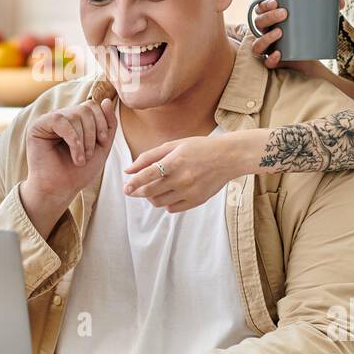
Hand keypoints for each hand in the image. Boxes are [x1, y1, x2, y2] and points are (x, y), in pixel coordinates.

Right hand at [21, 97, 117, 236]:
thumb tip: (106, 100)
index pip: (93, 106)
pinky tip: (75, 156)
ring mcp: (49, 120)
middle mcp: (62, 117)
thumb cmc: (79, 172)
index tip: (103, 143)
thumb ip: (108, 124)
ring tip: (81, 160)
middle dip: (93, 132)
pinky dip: (73, 139)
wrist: (60, 190)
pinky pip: (60, 120)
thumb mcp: (101, 147)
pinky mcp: (37, 126)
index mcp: (76, 120)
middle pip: (86, 108)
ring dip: (83, 140)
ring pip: (75, 114)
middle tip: (90, 155)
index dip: (102, 122)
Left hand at [122, 132, 244, 211]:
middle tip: (132, 189)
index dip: (134, 183)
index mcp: (175, 161)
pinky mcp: (196, 201)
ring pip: (159, 202)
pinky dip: (165, 203)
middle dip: (137, 192)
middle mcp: (182, 178)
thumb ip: (149, 156)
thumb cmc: (200, 148)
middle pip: (151, 192)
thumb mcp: (174, 145)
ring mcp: (190, 191)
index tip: (125, 187)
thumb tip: (128, 170)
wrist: (228, 157)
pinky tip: (167, 193)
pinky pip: (172, 208)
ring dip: (150, 198)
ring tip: (151, 189)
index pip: (148, 175)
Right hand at [248, 0, 343, 72]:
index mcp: (272, 20)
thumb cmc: (309, 35)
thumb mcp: (316, 21)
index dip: (264, 5)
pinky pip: (266, 62)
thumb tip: (342, 2)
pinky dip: (271, 58)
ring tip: (280, 33)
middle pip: (258, 23)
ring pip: (257, 44)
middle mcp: (265, 33)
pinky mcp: (273, 62)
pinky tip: (279, 54)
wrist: (311, 58)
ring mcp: (268, 49)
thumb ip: (328, 11)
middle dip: (269, 17)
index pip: (260, 10)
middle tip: (284, 13)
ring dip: (266, 36)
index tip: (275, 2)